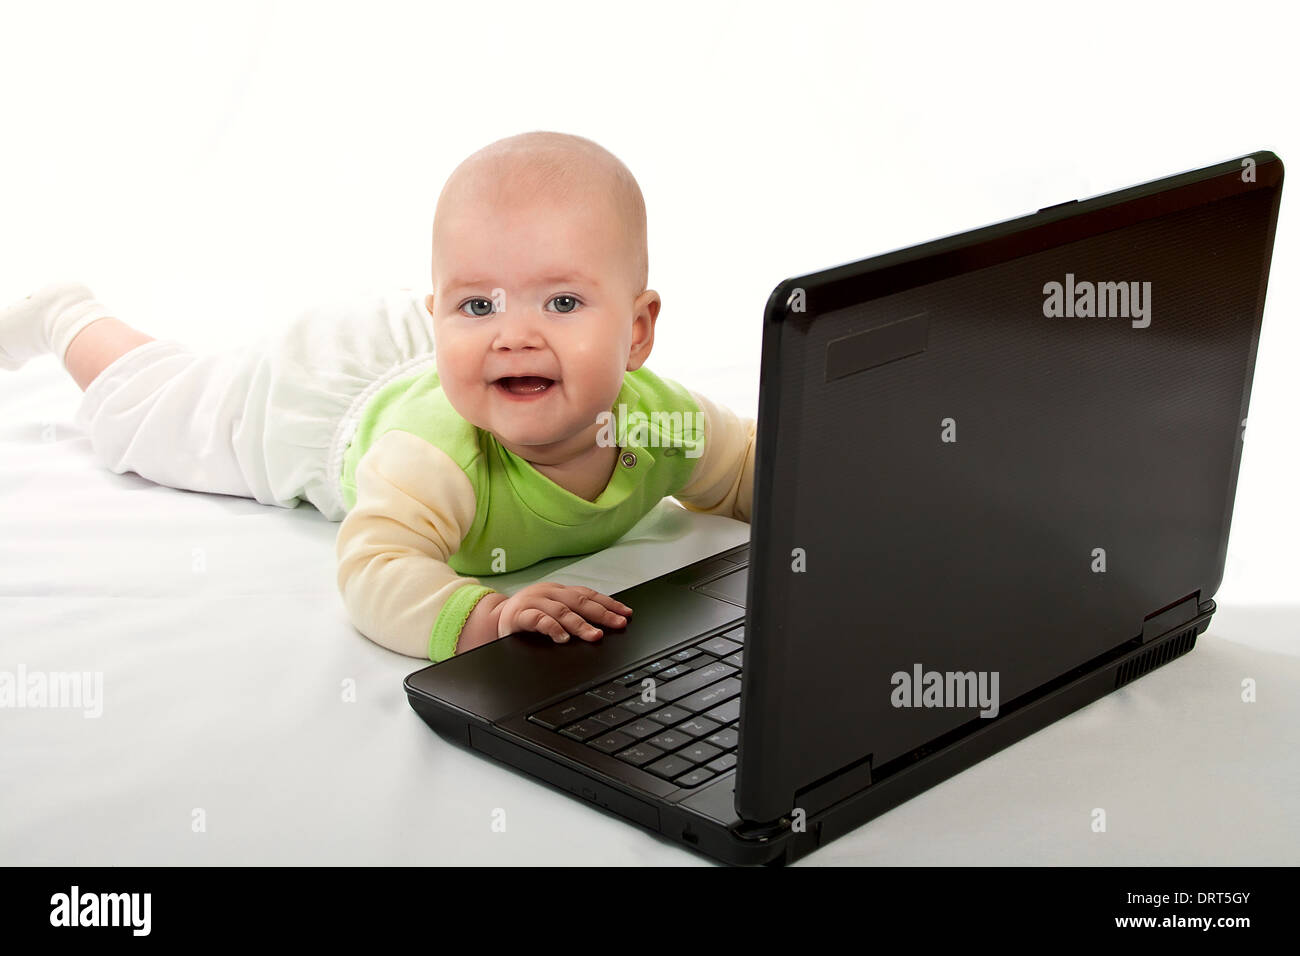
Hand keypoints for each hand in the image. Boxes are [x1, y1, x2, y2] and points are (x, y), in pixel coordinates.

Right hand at [495, 583, 632, 643]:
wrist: (493, 619)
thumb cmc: (527, 616)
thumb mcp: (552, 611)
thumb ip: (573, 614)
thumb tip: (605, 624)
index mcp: (559, 591)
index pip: (588, 595)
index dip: (609, 603)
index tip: (626, 614)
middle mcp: (548, 593)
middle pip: (579, 601)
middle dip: (602, 613)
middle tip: (618, 624)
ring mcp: (533, 602)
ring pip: (561, 611)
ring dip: (580, 624)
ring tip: (595, 635)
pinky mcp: (519, 615)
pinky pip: (537, 620)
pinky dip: (552, 628)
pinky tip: (563, 638)